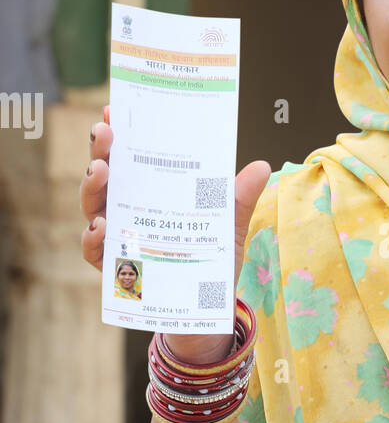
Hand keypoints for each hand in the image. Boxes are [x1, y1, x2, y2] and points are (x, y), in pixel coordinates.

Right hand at [80, 104, 270, 363]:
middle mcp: (129, 211)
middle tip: (105, 134)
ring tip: (100, 171)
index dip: (117, 134)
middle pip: (106, 176)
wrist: (208, 312)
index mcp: (151, 193)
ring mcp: (119, 240)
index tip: (113, 110)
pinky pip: (97, 254)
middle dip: (100, 151)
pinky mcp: (117, 271)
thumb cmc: (213, 262)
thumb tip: (261, 166)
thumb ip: (239, 199)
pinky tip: (100, 227)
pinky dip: (93, 240)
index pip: (128, 157)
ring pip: (94, 208)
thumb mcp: (229, 227)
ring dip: (93, 188)